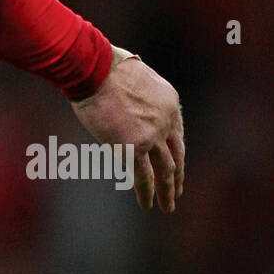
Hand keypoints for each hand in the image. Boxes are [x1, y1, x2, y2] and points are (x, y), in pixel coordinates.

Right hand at [71, 55, 184, 213]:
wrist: (96, 68)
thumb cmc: (104, 67)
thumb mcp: (135, 79)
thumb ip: (139, 98)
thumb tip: (128, 110)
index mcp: (169, 103)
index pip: (176, 135)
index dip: (175, 153)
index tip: (175, 166)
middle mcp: (167, 121)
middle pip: (176, 155)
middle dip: (177, 176)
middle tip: (178, 192)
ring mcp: (153, 135)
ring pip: (165, 170)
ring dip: (167, 190)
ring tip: (168, 206)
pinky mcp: (134, 147)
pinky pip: (144, 176)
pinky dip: (146, 193)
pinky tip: (147, 204)